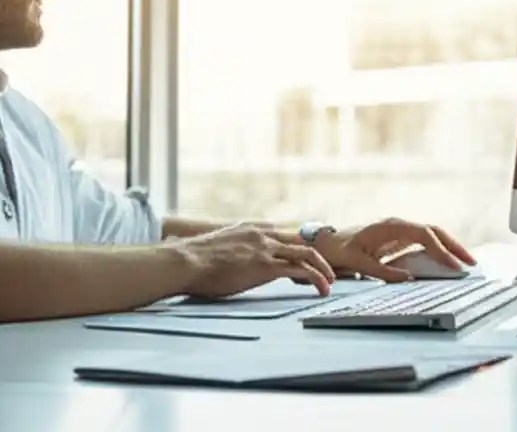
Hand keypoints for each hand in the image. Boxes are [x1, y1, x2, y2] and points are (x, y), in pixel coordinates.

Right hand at [170, 222, 336, 297]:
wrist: (185, 261)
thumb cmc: (192, 261)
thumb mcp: (217, 247)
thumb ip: (229, 250)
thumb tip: (222, 260)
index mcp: (251, 228)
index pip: (284, 235)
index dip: (298, 248)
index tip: (307, 260)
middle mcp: (263, 234)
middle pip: (301, 240)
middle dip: (317, 255)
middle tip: (327, 270)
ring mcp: (266, 248)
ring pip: (307, 253)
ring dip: (323, 268)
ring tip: (330, 282)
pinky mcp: (266, 265)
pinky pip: (300, 270)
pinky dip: (316, 278)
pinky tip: (322, 289)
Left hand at [312, 218, 477, 282]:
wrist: (330, 243)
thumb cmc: (342, 251)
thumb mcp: (359, 263)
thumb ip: (383, 271)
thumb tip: (409, 279)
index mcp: (391, 227)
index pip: (424, 234)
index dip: (440, 250)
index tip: (453, 266)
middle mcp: (400, 225)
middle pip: (435, 231)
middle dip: (455, 246)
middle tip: (472, 263)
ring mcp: (401, 231)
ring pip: (433, 235)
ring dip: (450, 247)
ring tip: (466, 263)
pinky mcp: (401, 239)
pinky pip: (426, 242)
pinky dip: (440, 250)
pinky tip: (449, 262)